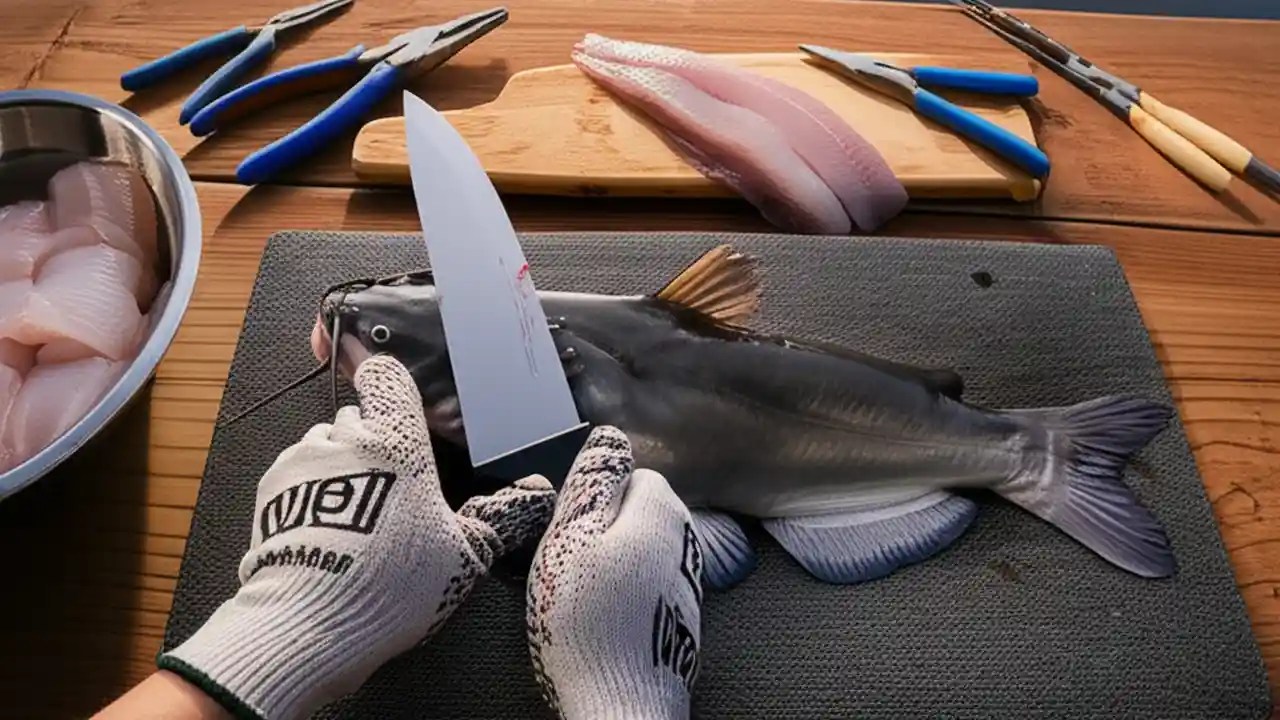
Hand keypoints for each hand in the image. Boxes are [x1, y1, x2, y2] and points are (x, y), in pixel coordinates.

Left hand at [159, 355, 555, 719]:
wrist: (312, 617)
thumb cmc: (393, 581)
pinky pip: (293, 475)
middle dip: (371, 442)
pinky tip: (320, 530)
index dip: (391, 386)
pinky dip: (305, 493)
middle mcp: (347, 439)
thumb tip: (536, 495)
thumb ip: (496, 519)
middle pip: (357, 417)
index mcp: (397, 442)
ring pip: (323, 444)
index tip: (397, 405)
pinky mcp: (270, 489)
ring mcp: (303, 461)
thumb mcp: (463, 555)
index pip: (387, 378)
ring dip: (336, 467)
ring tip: (350, 515)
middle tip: (388, 490)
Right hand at [526, 427, 703, 719]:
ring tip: (582, 604)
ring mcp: (688, 582)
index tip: (567, 533)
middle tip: (569, 570)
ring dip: (609, 569)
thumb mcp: (571, 536)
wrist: (622, 705)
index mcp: (662, 509)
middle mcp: (686, 539)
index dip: (590, 500)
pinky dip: (623, 601)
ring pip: (637, 553)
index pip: (626, 475)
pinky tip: (602, 627)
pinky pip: (644, 590)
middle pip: (632, 514)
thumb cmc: (588, 620)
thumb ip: (591, 481)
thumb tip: (609, 436)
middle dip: (600, 535)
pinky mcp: (681, 620)